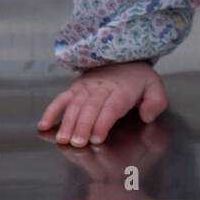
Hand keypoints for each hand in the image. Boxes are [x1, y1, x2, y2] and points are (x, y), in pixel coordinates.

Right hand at [38, 61, 167, 147]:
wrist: (124, 56)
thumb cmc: (138, 79)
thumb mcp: (155, 87)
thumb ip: (156, 103)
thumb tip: (147, 116)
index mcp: (123, 90)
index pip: (111, 107)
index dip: (103, 122)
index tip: (96, 137)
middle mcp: (102, 88)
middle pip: (90, 107)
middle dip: (83, 126)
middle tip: (78, 143)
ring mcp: (86, 87)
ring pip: (74, 104)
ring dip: (67, 122)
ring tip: (63, 139)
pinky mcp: (75, 88)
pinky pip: (61, 99)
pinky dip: (51, 111)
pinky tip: (44, 125)